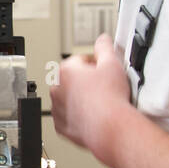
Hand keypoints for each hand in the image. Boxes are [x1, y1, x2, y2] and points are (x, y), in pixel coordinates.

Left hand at [49, 34, 135, 165]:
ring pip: (68, 98)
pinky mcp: (61, 126)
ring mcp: (57, 108)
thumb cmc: (110, 99)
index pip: (78, 60)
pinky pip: (68, 116)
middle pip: (71, 79)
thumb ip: (105, 47)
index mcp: (65, 71)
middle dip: (85, 81)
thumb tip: (102, 40)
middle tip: (103, 87)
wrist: (110, 127)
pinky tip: (92, 115)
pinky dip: (77, 115)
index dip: (94, 64)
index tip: (102, 70)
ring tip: (99, 102)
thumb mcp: (112, 63)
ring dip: (80, 98)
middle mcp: (56, 89)